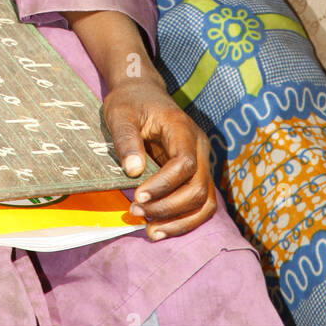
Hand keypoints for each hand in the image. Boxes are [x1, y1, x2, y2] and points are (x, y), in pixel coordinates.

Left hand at [102, 76, 215, 238]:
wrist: (142, 94)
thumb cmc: (130, 103)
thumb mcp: (120, 114)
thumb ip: (126, 140)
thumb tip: (134, 171)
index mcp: (182, 128)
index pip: (185, 164)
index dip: (164, 185)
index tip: (138, 196)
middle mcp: (199, 147)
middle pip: (199, 188)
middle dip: (169, 208)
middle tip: (137, 213)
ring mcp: (201, 162)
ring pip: (205, 202)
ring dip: (179, 222)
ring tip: (150, 232)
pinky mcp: (195, 176)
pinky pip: (198, 205)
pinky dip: (182, 221)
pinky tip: (159, 229)